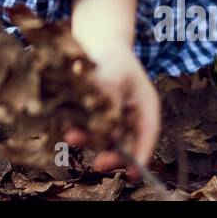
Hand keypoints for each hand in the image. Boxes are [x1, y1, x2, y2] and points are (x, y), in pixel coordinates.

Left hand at [63, 37, 160, 177]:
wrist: (96, 43)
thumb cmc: (113, 57)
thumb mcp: (115, 74)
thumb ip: (111, 98)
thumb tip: (105, 126)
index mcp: (146, 109)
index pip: (147, 136)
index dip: (141, 156)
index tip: (133, 173)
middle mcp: (131, 118)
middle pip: (126, 144)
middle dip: (112, 155)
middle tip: (98, 164)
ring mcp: (113, 119)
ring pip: (105, 140)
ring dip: (90, 142)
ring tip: (72, 137)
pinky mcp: (95, 118)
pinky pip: (89, 130)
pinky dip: (80, 132)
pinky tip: (68, 129)